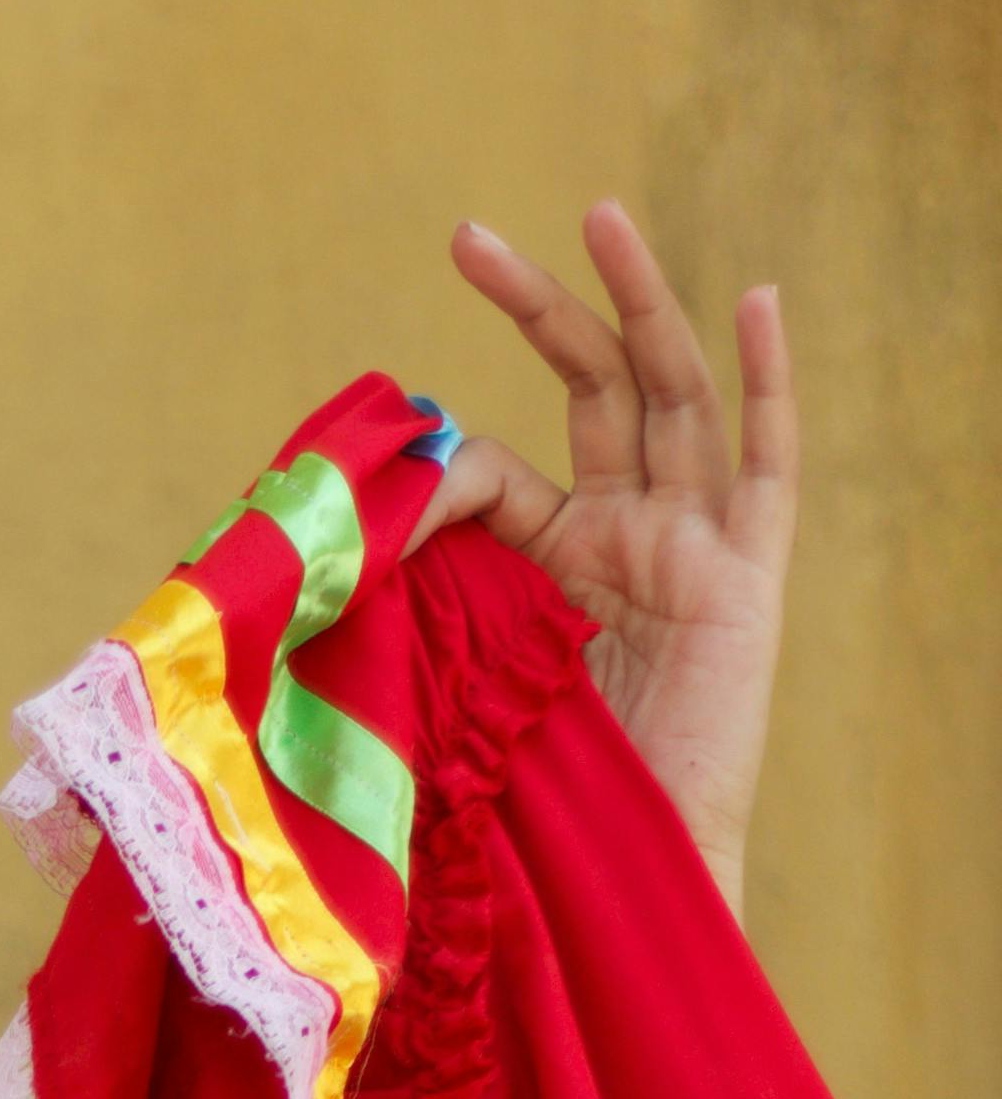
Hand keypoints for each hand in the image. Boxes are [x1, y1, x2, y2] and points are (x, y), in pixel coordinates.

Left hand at [419, 206, 794, 914]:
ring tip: (598, 217)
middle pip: (589, 391)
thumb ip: (415, 625)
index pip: (500, 473)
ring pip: (668, 394)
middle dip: (537, 308)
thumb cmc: (540, 809)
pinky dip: (767, 382)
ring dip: (636, 301)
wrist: (624, 882)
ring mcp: (691, 546)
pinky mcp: (746, 579)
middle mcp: (626, 536)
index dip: (440, 466)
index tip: (373, 470)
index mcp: (555, 563)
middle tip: (469, 234)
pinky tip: (754, 300)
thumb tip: (331, 562)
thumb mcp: (457, 692)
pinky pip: (767, 464)